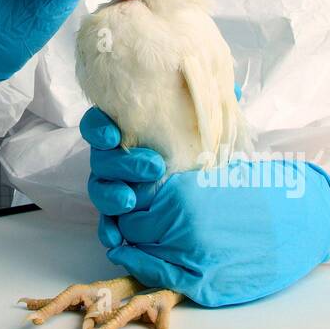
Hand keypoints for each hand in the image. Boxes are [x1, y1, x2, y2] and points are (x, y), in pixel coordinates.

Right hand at [84, 89, 240, 218]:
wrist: (213, 194)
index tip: (114, 135)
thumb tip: (232, 89)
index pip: (98, 124)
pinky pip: (107, 224)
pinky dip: (109, 231)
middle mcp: (114, 159)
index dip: (98, 128)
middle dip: (122, 163)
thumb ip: (211, 107)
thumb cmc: (199, 151)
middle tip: (154, 167)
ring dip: (111, 196)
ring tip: (131, 202)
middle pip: (101, 159)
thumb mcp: (205, 126)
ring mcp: (114, 187)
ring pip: (99, 190)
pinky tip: (117, 239)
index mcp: (126, 132)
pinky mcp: (120, 216)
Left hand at [101, 158, 329, 306]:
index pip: (130, 206)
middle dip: (127, 227)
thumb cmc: (259, 192)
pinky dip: (146, 269)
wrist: (302, 221)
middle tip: (125, 224)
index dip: (126, 205)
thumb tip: (138, 190)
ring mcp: (194, 262)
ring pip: (141, 257)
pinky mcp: (206, 286)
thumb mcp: (212, 176)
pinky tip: (140, 260)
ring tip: (131, 242)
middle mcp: (182, 231)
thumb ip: (176, 186)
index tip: (126, 204)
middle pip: (131, 232)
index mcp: (182, 198)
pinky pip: (162, 279)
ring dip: (134, 249)